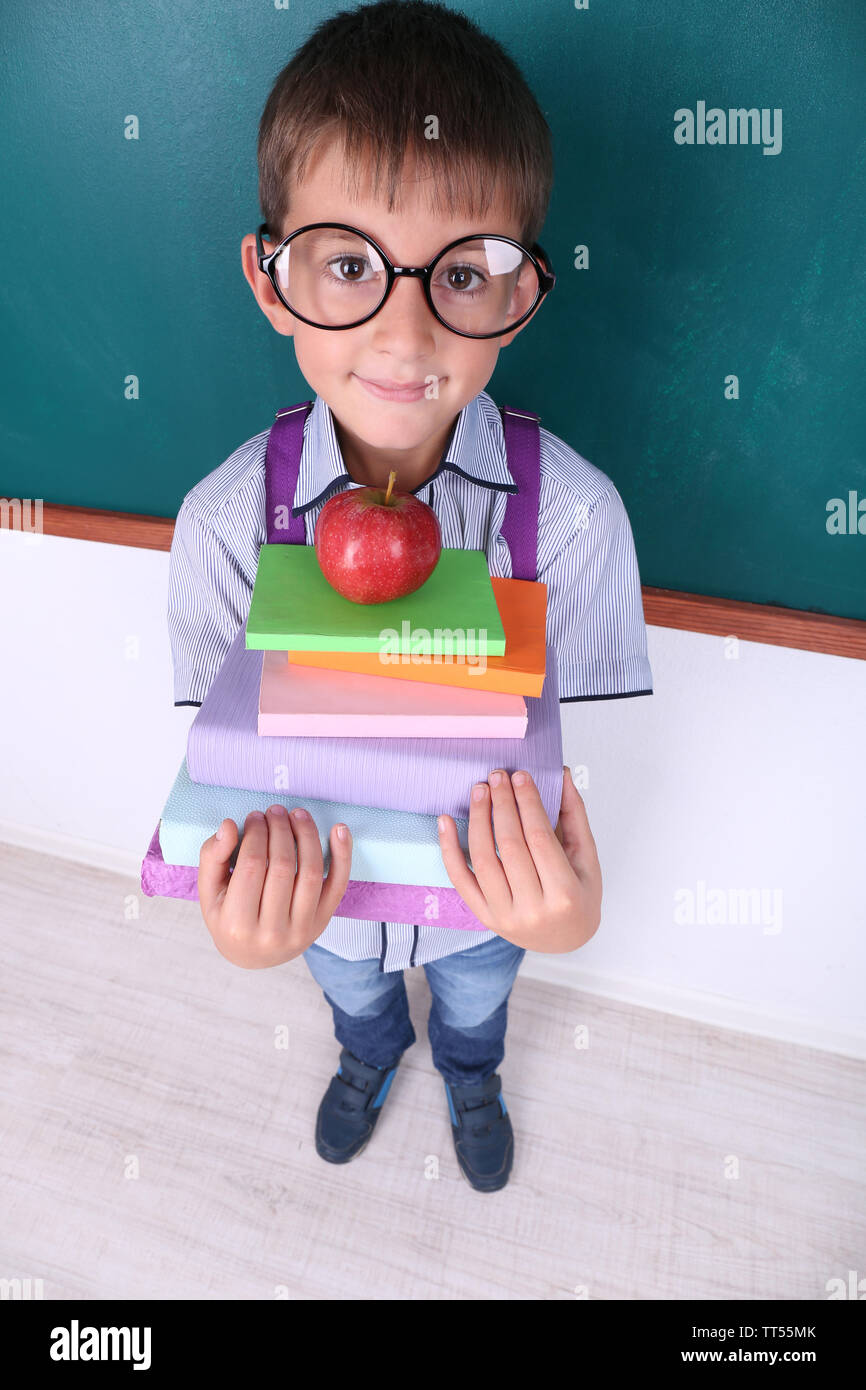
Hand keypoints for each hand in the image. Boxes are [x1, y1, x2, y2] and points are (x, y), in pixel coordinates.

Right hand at [197, 805, 351, 968]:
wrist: (254, 955)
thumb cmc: (228, 917)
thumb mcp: (210, 892)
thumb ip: (212, 857)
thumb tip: (229, 825)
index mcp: (238, 924)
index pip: (252, 866)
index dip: (256, 834)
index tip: (255, 817)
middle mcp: (272, 932)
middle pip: (283, 867)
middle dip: (280, 830)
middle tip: (275, 811)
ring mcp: (302, 929)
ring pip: (311, 872)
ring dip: (307, 835)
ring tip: (297, 814)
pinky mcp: (323, 921)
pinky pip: (338, 884)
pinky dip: (342, 855)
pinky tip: (339, 829)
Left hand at [437, 766, 601, 951]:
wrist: (565, 941)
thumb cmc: (579, 896)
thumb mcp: (587, 859)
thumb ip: (574, 816)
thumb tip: (561, 773)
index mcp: (565, 895)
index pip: (540, 838)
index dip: (528, 803)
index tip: (521, 776)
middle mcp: (533, 909)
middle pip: (510, 846)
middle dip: (502, 805)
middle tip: (497, 776)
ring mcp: (505, 916)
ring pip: (484, 859)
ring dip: (478, 819)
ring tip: (479, 790)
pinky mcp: (484, 917)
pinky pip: (460, 880)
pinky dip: (449, 849)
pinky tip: (446, 821)